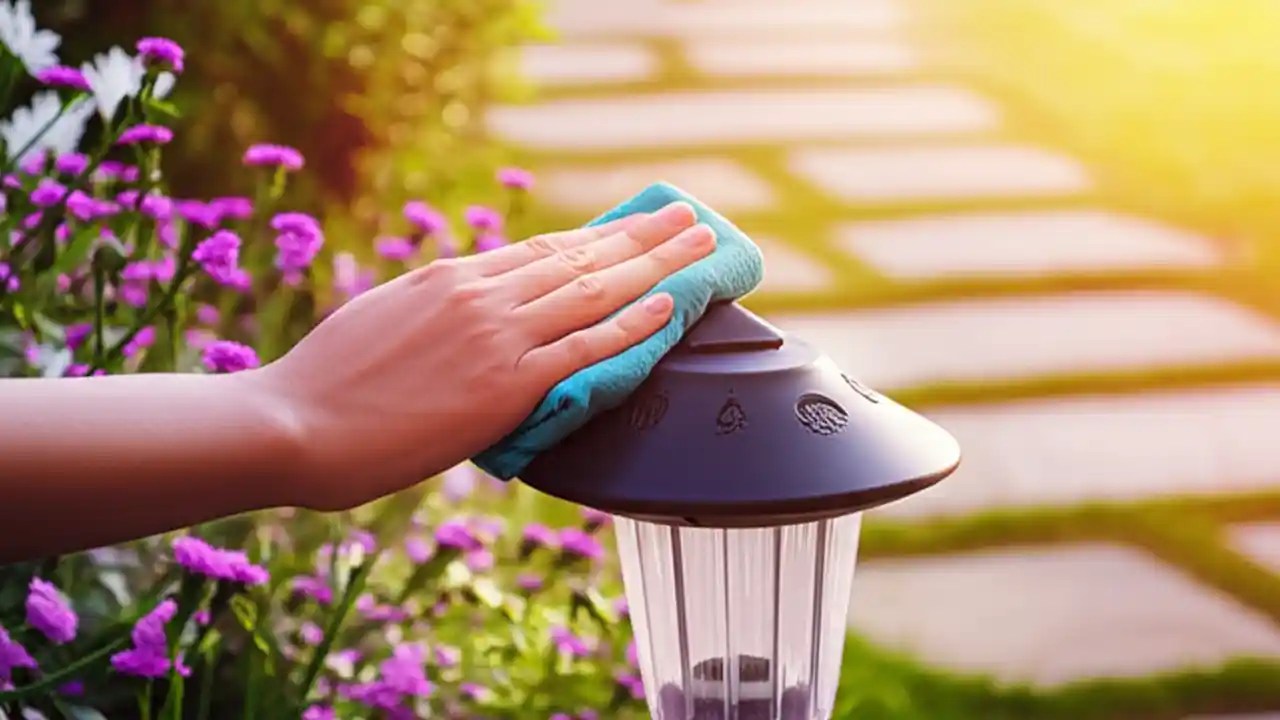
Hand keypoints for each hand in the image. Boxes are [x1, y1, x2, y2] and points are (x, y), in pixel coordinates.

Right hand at [254, 201, 712, 510]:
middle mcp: (481, 294)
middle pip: (582, 258)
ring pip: (596, 291)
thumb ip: (435, 309)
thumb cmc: (325, 384)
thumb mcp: (383, 319)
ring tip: (700, 246)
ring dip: (657, 265)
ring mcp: (498, 337)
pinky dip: (634, 323)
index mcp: (450, 277)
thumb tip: (467, 307)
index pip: (543, 250)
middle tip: (689, 217)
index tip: (634, 226)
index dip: (598, 237)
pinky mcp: (507, 385)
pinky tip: (670, 306)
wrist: (293, 424)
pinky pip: (587, 347)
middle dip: (643, 235)